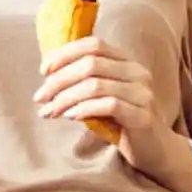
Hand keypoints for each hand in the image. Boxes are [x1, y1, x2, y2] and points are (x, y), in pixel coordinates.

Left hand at [35, 36, 165, 170]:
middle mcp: (137, 72)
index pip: (92, 44)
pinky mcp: (143, 116)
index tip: (43, 71)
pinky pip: (109, 105)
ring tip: (49, 112)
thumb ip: (79, 78)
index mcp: (125, 60)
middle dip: (58, 81)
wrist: (151, 148)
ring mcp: (142, 93)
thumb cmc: (117, 118)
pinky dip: (84, 109)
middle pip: (90, 65)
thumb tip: (45, 74)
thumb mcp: (97, 92)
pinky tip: (70, 116)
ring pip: (95, 85)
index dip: (64, 54)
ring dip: (65, 98)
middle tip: (40, 98)